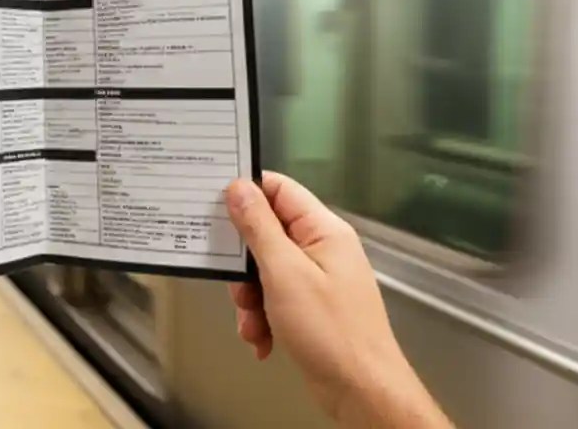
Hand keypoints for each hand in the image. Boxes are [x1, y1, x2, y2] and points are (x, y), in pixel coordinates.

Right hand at [225, 174, 451, 427]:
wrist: (362, 390)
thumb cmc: (327, 328)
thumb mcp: (284, 273)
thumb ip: (259, 228)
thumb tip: (239, 187)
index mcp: (323, 230)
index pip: (280, 190)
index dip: (247, 195)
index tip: (215, 211)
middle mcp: (323, 248)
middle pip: (268, 234)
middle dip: (244, 265)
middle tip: (237, 288)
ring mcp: (319, 278)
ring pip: (267, 272)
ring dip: (251, 298)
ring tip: (253, 324)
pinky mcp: (313, 307)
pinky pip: (277, 299)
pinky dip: (263, 317)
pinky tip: (262, 339)